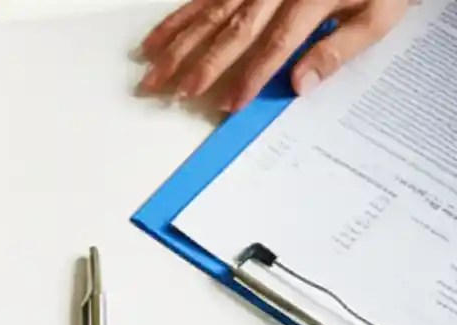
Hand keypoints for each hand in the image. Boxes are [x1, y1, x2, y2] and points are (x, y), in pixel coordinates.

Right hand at [138, 0, 408, 111]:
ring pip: (210, 13)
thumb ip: (339, 48)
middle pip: (233, 29)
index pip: (275, 44)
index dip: (251, 76)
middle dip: (202, 63)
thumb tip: (301, 83)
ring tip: (152, 73)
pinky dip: (177, 19)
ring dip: (178, 44)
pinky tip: (155, 39)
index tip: (230, 105)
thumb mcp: (379, 14)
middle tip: (176, 93)